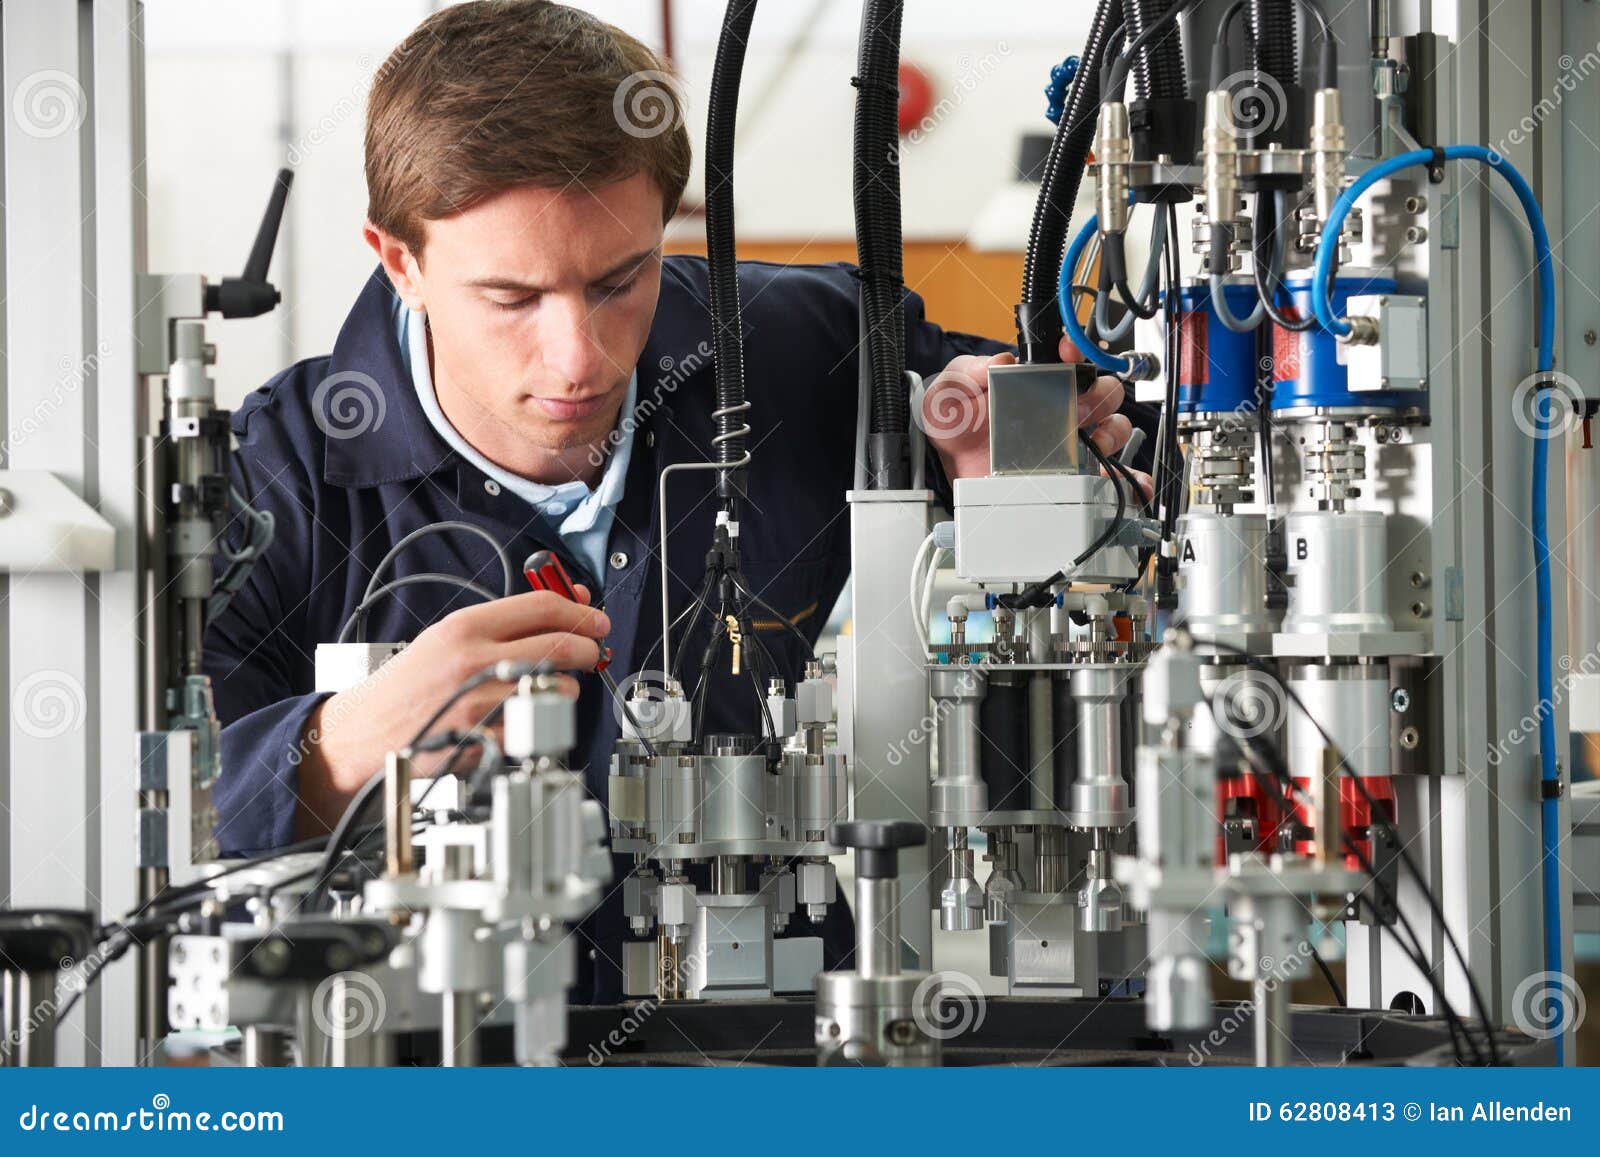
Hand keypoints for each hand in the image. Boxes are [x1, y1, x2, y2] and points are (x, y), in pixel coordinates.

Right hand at [294, 586, 608, 837]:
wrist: (363, 735)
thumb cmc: (408, 687)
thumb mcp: (449, 639)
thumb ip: (506, 622)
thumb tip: (568, 603)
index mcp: (464, 627)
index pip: (542, 606)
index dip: (579, 611)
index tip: (596, 618)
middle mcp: (473, 660)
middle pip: (559, 644)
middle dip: (587, 648)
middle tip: (591, 651)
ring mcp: (479, 701)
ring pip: (556, 687)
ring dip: (566, 688)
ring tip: (549, 687)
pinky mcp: (483, 739)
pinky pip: (536, 725)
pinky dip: (539, 721)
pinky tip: (524, 717)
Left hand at [921, 336, 1148, 494]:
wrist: (951, 470)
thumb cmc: (955, 425)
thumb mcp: (950, 391)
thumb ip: (966, 371)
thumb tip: (998, 360)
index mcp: (1035, 382)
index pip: (1068, 359)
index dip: (1074, 351)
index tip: (1068, 354)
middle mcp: (1059, 409)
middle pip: (1101, 392)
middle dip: (1099, 396)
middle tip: (1077, 409)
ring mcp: (1069, 441)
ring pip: (1113, 428)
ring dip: (1112, 432)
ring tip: (1094, 444)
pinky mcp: (1073, 474)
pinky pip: (1111, 475)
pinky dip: (1128, 478)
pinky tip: (1127, 481)